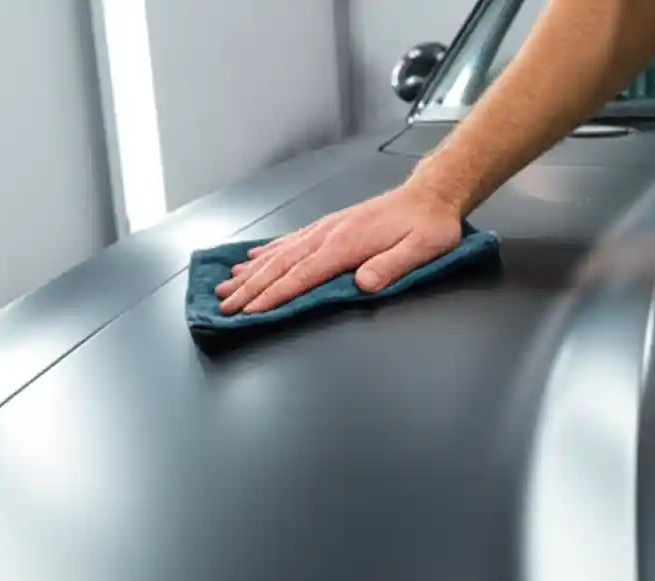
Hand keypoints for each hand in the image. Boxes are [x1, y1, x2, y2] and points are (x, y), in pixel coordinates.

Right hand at [214, 182, 463, 314]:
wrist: (430, 196)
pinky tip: (252, 258)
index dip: (273, 295)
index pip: (302, 275)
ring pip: (279, 253)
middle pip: (280, 265)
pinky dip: (267, 251)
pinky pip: (289, 241)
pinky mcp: (327, 227)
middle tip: (224, 305)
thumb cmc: (428, 225)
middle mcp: (329, 234)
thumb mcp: (422, 249)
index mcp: (347, 244)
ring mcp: (325, 229)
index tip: (249, 310)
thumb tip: (365, 284)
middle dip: (249, 288)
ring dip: (250, 271)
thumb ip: (391, 266)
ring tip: (226, 285)